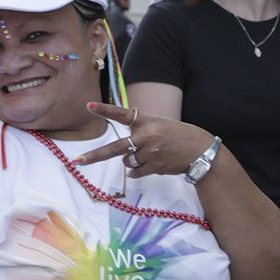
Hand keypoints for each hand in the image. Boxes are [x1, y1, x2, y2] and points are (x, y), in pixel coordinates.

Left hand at [74, 102, 213, 179]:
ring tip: (150, 154)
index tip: (88, 106)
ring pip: (126, 161)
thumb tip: (122, 152)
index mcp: (146, 122)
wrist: (201, 150)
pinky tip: (151, 164)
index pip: (122, 114)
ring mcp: (150, 153)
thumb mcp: (159, 124)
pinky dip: (137, 171)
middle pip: (115, 148)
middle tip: (78, 161)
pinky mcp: (155, 167)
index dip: (105, 110)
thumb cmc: (177, 135)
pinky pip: (135, 172)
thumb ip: (139, 131)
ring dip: (132, 160)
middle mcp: (146, 136)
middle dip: (94, 156)